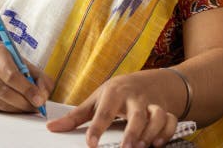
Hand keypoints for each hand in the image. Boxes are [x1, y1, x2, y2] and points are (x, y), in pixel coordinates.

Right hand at [0, 44, 53, 112]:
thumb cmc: (8, 64)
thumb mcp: (24, 63)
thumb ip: (39, 77)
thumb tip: (44, 95)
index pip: (10, 74)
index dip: (27, 89)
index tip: (40, 99)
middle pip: (4, 91)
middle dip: (24, 102)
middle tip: (37, 107)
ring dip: (18, 108)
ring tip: (30, 107)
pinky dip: (9, 111)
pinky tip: (17, 107)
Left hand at [46, 73, 177, 147]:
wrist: (148, 81)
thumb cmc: (116, 93)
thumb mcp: (96, 100)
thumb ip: (75, 116)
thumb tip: (51, 128)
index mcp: (113, 93)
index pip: (103, 112)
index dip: (96, 128)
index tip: (91, 144)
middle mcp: (133, 98)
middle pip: (136, 113)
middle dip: (133, 132)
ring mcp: (151, 104)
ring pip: (158, 115)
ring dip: (152, 132)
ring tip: (142, 147)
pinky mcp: (166, 110)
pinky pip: (171, 120)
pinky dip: (167, 132)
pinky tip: (158, 143)